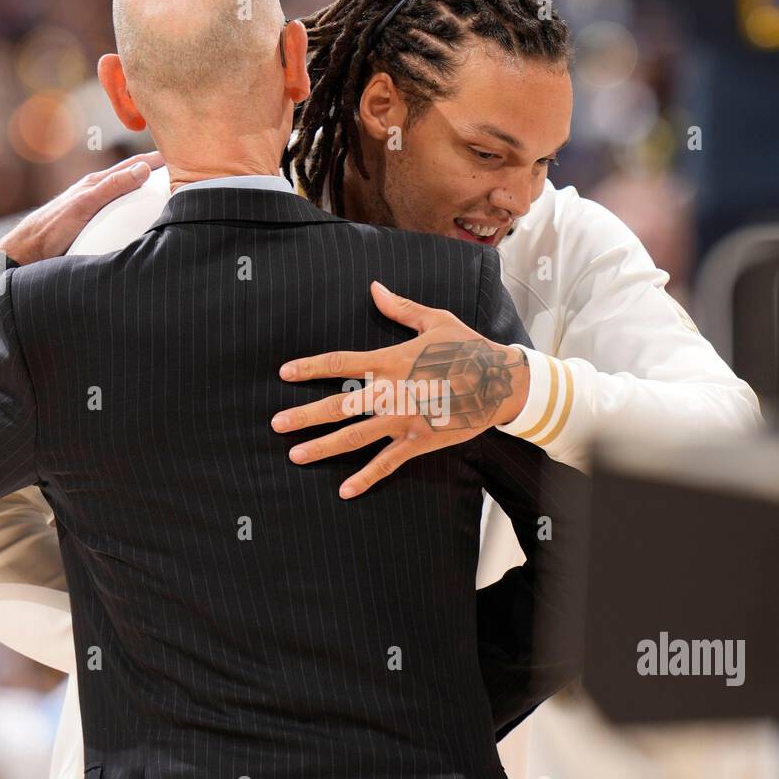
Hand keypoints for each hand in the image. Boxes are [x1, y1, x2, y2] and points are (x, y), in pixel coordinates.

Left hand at [0, 151, 162, 263]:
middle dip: (154, 170)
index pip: (132, 165)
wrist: (28, 251)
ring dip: (145, 190)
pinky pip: (119, 211)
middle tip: (180, 169)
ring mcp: (93, 207)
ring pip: (125, 194)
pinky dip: (134, 208)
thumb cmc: (52, 228)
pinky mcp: (91, 223)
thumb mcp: (85, 205)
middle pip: (131, 177)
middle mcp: (96, 192)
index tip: (178, 153)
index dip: (155, 158)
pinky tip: (140, 216)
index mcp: (95, 183)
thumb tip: (143, 168)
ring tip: (166, 190)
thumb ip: (112, 186)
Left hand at [272, 281, 529, 497]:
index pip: (340, 363)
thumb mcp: (435, 320)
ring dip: (323, 446)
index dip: (310, 367)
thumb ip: (400, 308)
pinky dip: (366, 477)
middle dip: (305, 415)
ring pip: (356, 436)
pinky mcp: (420, 441)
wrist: (502, 381)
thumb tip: (374, 288)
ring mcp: (404, 419)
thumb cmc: (469, 347)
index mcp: (392, 360)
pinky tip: (344, 490)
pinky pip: (388, 463)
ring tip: (295, 456)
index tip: (284, 373)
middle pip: (339, 405)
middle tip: (276, 424)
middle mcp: (392, 392)